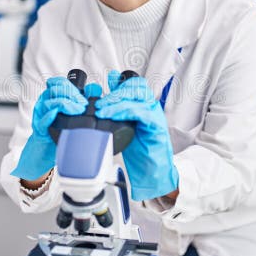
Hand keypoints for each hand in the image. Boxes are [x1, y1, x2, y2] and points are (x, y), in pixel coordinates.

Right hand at [11, 77, 87, 179]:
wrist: (46, 151)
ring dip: (66, 104)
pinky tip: (58, 115)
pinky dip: (51, 116)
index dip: (72, 86)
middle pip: (56, 90)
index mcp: (52, 97)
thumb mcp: (70, 114)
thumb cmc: (59, 131)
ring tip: (78, 111)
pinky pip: (44, 120)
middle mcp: (44, 103)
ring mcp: (41, 115)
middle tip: (84, 105)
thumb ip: (79, 102)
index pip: (59, 82)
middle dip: (73, 95)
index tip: (85, 94)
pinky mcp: (39, 129)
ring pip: (50, 102)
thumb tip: (94, 90)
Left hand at [95, 71, 178, 200]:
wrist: (153, 173)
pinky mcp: (156, 126)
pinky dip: (125, 111)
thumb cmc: (139, 151)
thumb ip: (117, 112)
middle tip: (99, 104)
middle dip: (115, 92)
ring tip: (102, 111)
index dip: (119, 82)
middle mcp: (150, 107)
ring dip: (116, 101)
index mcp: (143, 105)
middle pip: (136, 86)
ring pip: (137, 97)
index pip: (133, 84)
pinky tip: (113, 117)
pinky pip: (141, 112)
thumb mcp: (123, 127)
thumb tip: (102, 100)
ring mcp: (155, 115)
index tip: (105, 84)